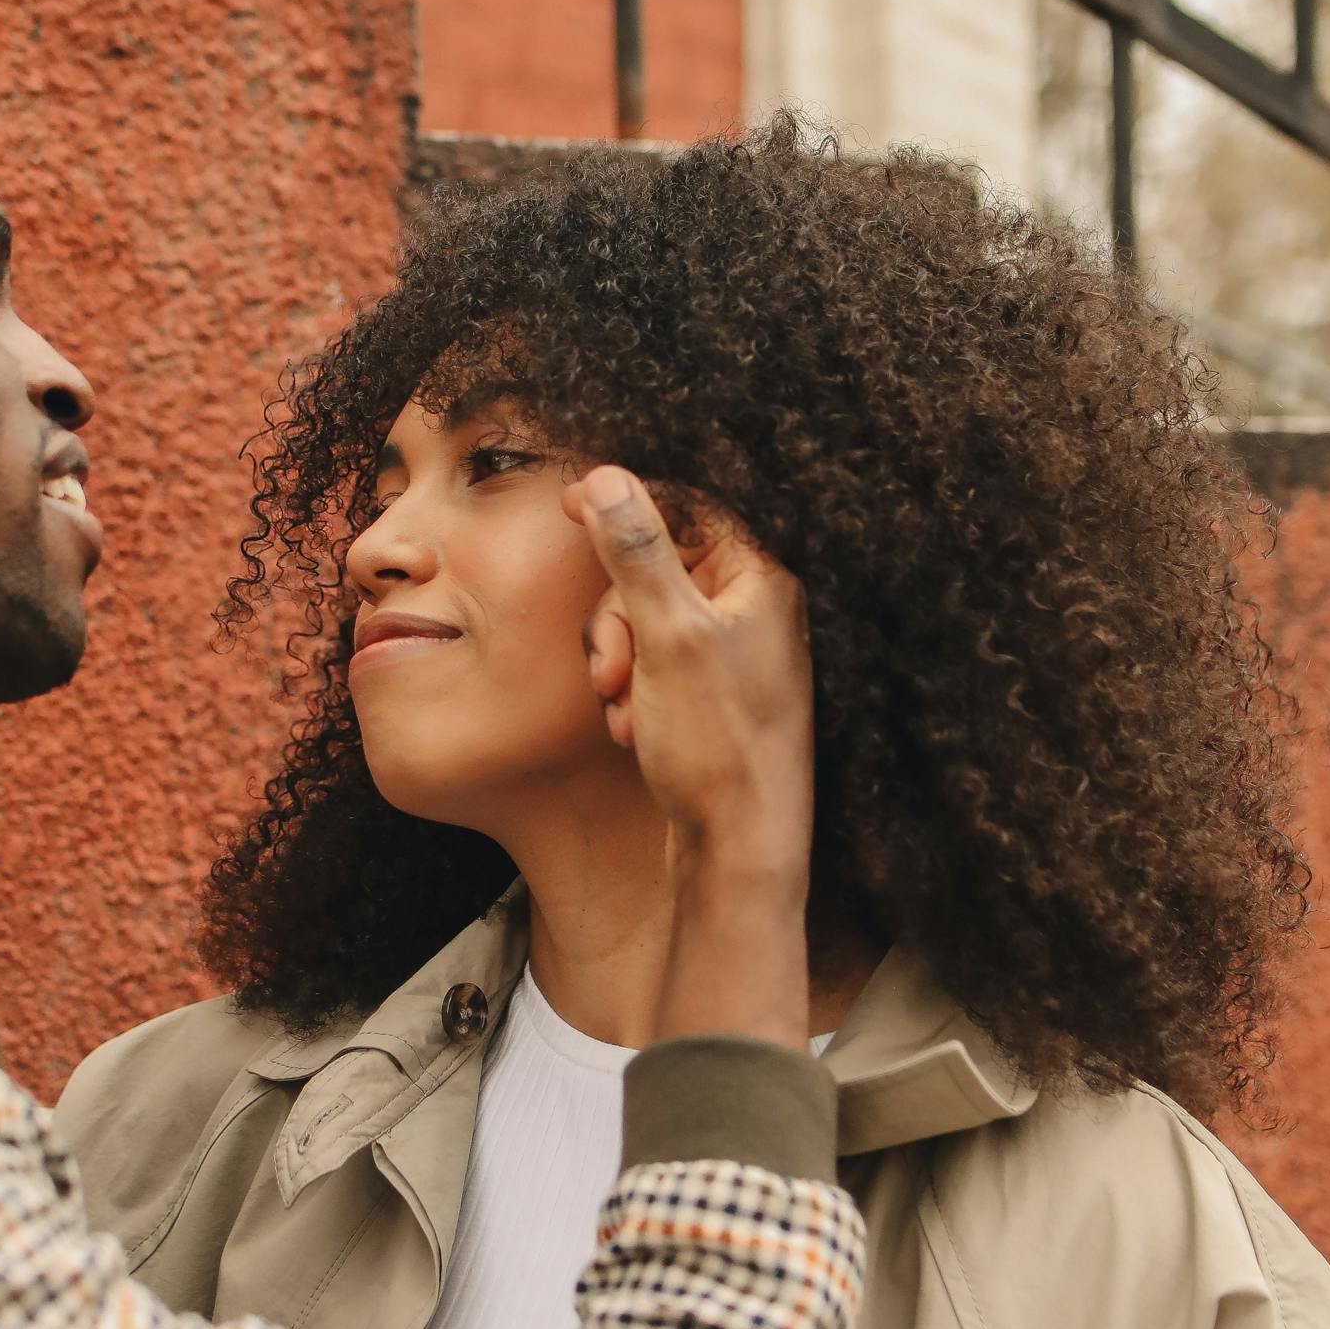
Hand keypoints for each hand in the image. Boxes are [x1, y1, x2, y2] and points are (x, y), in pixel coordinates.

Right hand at [562, 472, 810, 868]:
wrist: (739, 851)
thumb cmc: (718, 745)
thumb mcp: (667, 638)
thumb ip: (637, 553)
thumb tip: (607, 477)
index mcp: (760, 583)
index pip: (687, 510)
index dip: (625, 507)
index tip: (569, 506)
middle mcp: (756, 613)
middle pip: (655, 571)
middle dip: (616, 619)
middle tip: (611, 671)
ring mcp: (737, 658)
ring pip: (645, 623)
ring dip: (617, 662)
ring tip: (621, 711)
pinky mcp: (716, 700)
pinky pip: (654, 668)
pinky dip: (631, 695)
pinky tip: (631, 732)